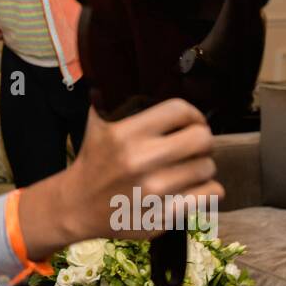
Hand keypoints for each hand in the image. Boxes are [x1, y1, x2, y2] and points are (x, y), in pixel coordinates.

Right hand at [19, 99, 220, 259]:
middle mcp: (140, 161)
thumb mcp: (96, 125)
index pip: (180, 111)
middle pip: (202, 139)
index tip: (191, 121)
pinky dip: (208, 190)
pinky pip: (208, 196)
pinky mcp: (162, 215)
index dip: (192, 114)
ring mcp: (153, 192)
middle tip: (194, 144)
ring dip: (202, 166)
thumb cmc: (93, 161)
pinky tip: (195, 187)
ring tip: (189, 167)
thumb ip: (113, 99)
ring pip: (207, 168)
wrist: (77, 207)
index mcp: (124, 134)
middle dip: (202, 140)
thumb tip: (128, 70)